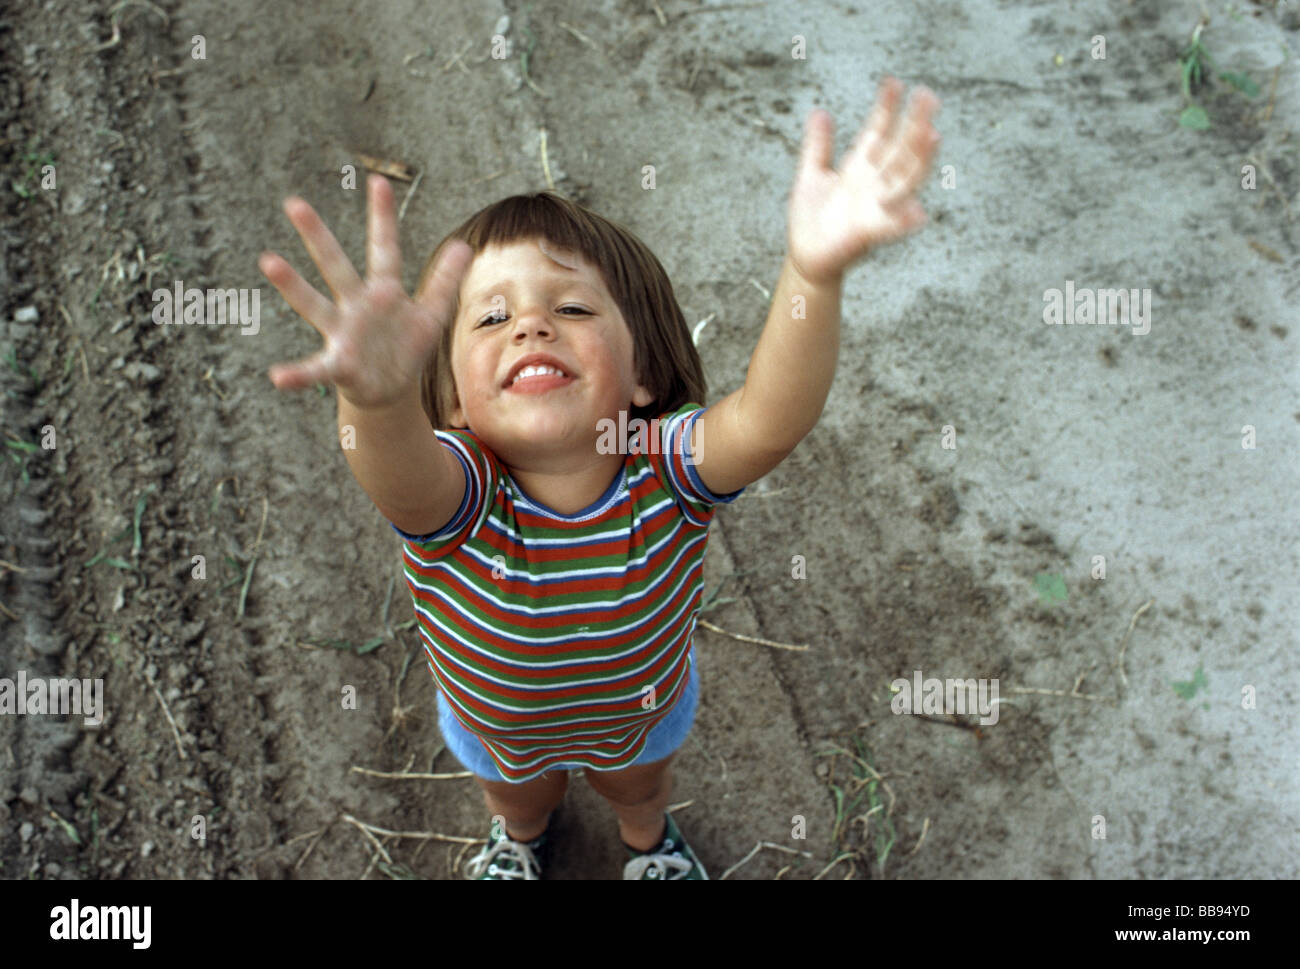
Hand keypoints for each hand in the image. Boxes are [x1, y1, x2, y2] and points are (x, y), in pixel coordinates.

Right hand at [259, 174, 473, 408]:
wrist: (390, 388)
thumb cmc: (405, 346)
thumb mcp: (430, 315)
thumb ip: (444, 281)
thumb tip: (464, 246)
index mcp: (383, 291)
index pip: (385, 249)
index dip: (383, 218)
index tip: (378, 181)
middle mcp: (356, 304)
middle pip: (336, 265)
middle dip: (317, 236)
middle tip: (293, 203)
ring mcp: (343, 333)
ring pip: (315, 305)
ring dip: (293, 285)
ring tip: (269, 261)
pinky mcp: (339, 365)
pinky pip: (314, 369)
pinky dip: (296, 374)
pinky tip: (278, 377)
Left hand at [787, 77, 940, 284]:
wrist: (806, 257)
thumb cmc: (811, 219)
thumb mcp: (811, 175)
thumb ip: (818, 145)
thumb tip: (820, 112)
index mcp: (860, 167)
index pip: (878, 131)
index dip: (886, 107)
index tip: (893, 82)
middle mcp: (873, 183)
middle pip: (900, 148)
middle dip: (914, 123)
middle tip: (927, 95)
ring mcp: (875, 207)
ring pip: (904, 178)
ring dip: (920, 159)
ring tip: (933, 135)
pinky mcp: (868, 233)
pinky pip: (891, 227)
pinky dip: (904, 221)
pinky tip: (919, 212)